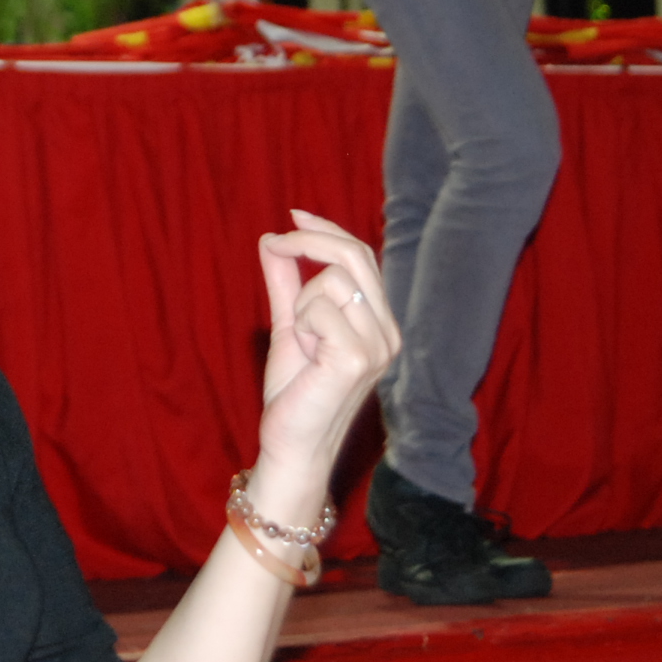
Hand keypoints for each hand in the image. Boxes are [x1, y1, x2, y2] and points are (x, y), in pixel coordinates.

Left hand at [248, 212, 398, 522]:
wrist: (290, 445)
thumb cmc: (294, 393)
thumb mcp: (289, 327)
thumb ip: (285, 285)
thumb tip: (272, 241)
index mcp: (380, 323)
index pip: (362, 257)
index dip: (328, 230)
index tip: (293, 216)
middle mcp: (388, 332)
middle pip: (355, 256)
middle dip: (310, 240)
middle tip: (276, 242)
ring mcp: (379, 346)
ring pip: (334, 280)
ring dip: (303, 304)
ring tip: (304, 342)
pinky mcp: (357, 358)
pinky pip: (320, 307)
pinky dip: (303, 323)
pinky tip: (307, 355)